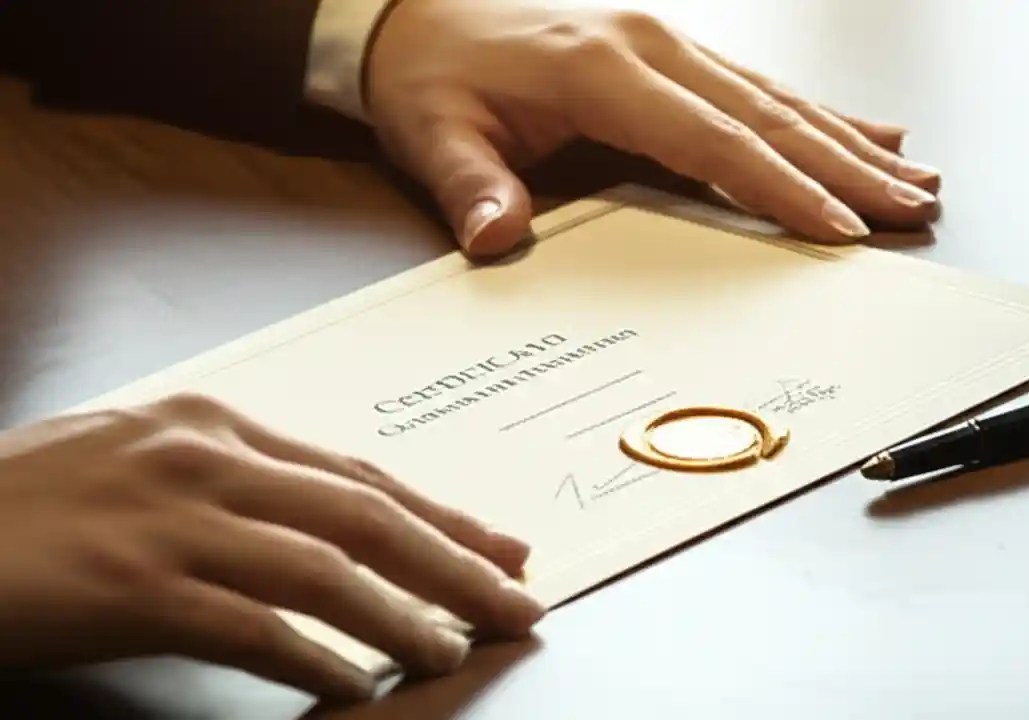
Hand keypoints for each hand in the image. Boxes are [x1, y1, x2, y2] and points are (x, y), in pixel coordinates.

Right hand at [0, 393, 542, 701]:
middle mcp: (205, 459)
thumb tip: (322, 520)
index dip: (442, 514)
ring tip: (463, 648)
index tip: (501, 548)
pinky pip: (253, 628)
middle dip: (457, 561)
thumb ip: (230, 480)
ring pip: (329, 568)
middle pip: (366, 514)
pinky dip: (318, 658)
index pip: (357, 475)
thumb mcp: (139, 462)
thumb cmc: (26, 505)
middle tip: (519, 599)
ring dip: (408, 614)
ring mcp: (170, 520)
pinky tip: (360, 683)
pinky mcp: (132, 586)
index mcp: (212, 425)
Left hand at [366, 0, 941, 257]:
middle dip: (846, 168)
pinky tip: (864, 127)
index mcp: (603, 71)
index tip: (841, 229)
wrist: (413, 9)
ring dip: (849, 139)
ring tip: (913, 174)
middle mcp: (650, 47)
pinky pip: (757, 83)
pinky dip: (816, 111)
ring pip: (777, 96)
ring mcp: (666, 41)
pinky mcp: (668, 48)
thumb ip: (473, 189)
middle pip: (769, 116)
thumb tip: (498, 240)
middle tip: (911, 208)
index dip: (781, 189)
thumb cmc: (430, 74)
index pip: (715, 141)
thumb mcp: (435, 133)